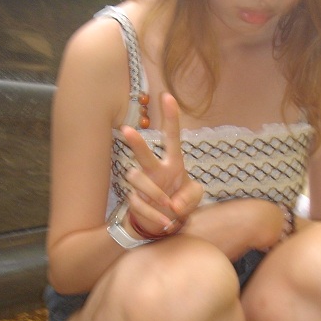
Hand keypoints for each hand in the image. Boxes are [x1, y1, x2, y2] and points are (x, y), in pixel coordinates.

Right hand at [119, 93, 202, 235]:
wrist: (165, 224)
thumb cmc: (180, 202)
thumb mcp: (194, 197)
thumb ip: (191, 197)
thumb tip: (174, 205)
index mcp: (172, 163)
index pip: (171, 137)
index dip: (170, 117)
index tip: (167, 96)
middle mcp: (154, 170)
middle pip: (143, 154)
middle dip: (137, 143)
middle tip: (126, 130)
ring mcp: (142, 184)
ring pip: (137, 179)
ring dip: (155, 194)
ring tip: (170, 208)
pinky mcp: (134, 201)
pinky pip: (139, 204)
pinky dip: (154, 215)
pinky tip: (166, 223)